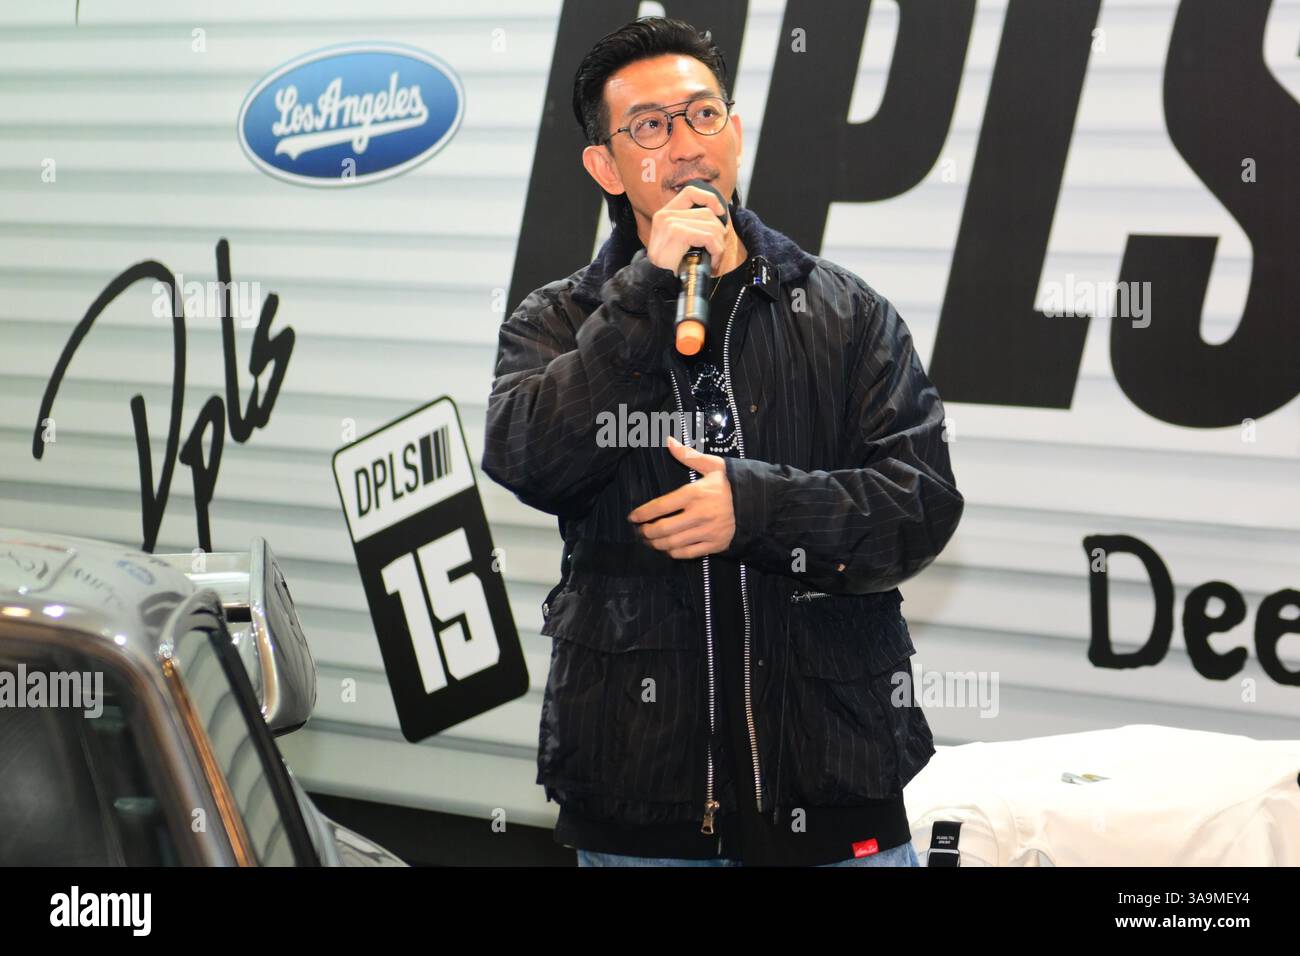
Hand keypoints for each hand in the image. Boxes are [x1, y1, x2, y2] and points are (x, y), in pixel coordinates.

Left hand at [628, 435, 735, 558]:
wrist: (760, 504)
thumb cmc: (733, 483)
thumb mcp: (714, 466)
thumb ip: (689, 455)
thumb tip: (668, 441)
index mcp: (696, 493)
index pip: (661, 506)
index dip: (643, 513)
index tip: (632, 517)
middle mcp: (699, 514)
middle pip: (663, 528)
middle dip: (646, 532)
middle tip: (640, 531)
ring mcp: (707, 531)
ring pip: (673, 543)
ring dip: (656, 544)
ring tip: (650, 541)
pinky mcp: (715, 544)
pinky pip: (688, 553)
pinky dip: (674, 553)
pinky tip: (668, 549)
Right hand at [645, 184, 728, 273]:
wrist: (656, 282)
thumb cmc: (670, 266)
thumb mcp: (679, 241)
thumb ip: (691, 226)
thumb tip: (719, 217)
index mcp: (665, 214)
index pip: (690, 192)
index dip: (709, 198)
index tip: (720, 212)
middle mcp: (665, 215)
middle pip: (707, 212)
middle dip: (719, 232)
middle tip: (717, 250)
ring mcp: (670, 223)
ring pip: (711, 225)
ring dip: (719, 245)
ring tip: (714, 259)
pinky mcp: (677, 234)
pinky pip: (709, 237)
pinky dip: (716, 251)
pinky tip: (713, 263)